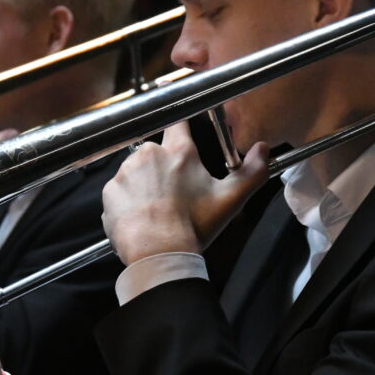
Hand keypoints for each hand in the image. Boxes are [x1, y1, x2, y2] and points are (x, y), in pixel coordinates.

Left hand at [102, 121, 268, 264]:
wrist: (157, 252)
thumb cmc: (193, 225)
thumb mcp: (230, 200)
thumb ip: (252, 172)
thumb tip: (264, 149)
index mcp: (179, 152)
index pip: (178, 121)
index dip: (180, 122)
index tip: (179, 122)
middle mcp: (149, 155)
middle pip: (157, 152)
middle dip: (164, 167)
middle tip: (174, 193)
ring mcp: (126, 172)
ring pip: (136, 171)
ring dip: (144, 184)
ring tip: (157, 209)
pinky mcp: (109, 190)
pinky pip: (119, 191)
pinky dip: (128, 202)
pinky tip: (140, 217)